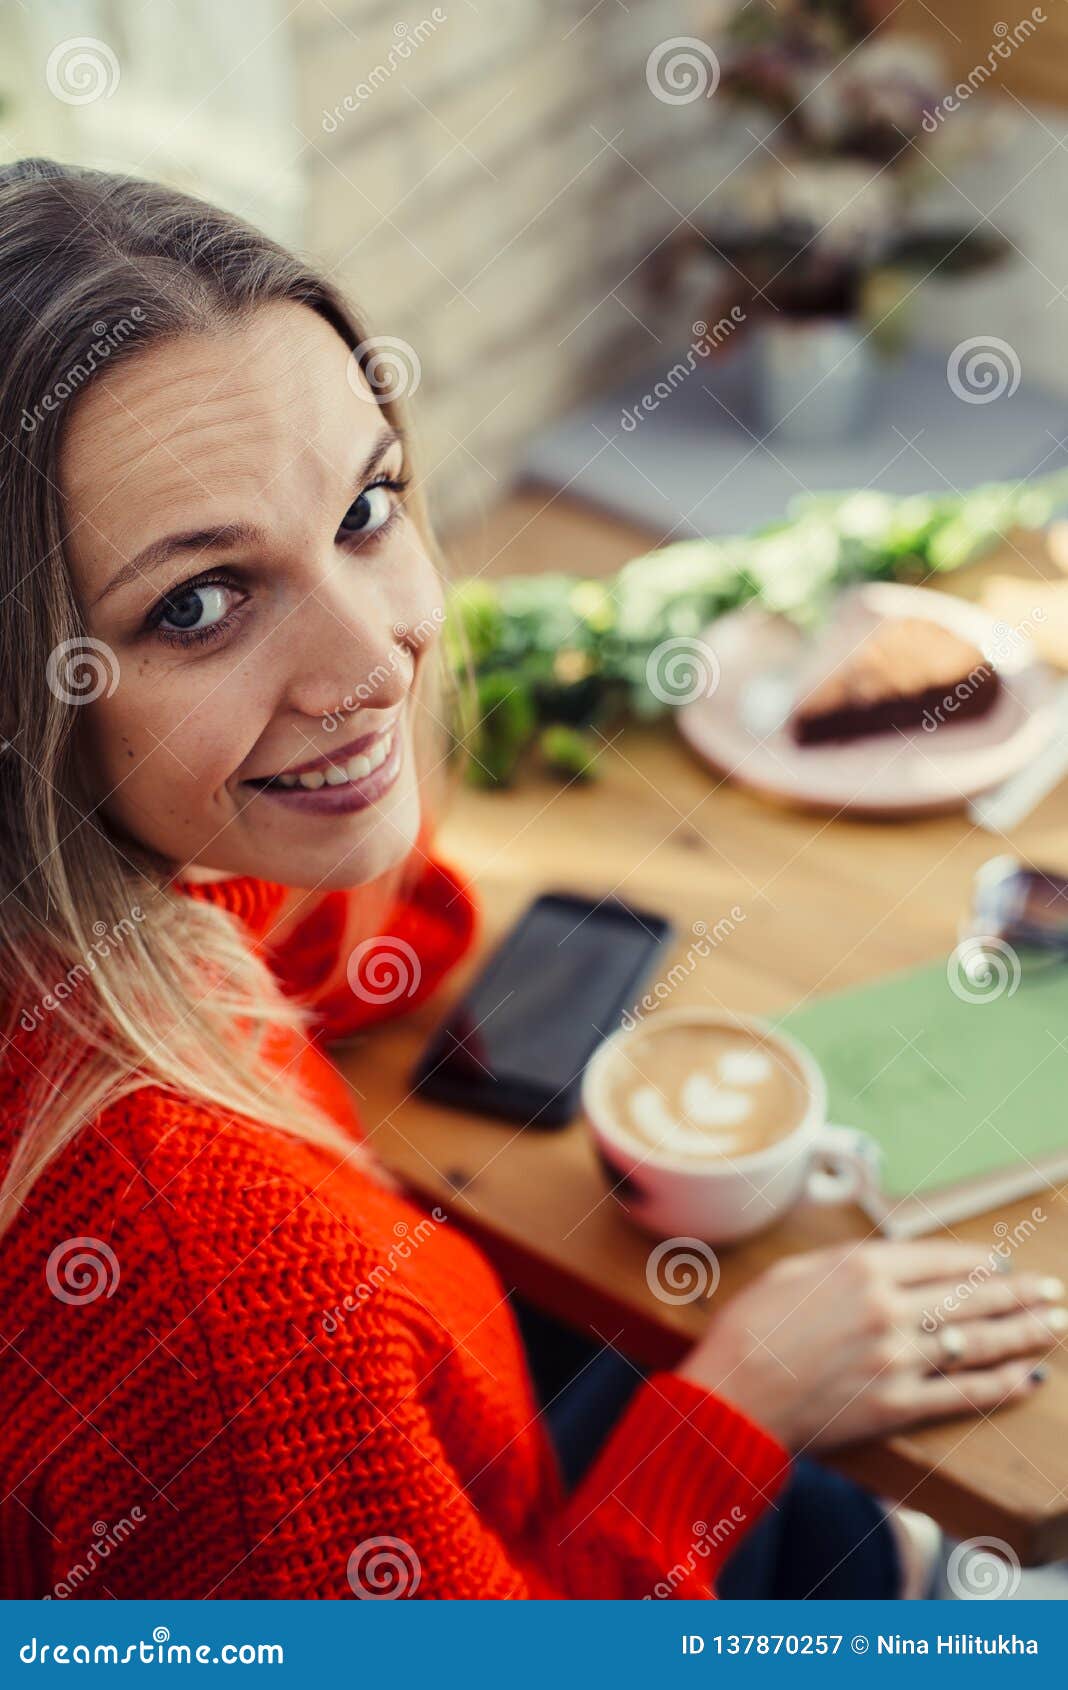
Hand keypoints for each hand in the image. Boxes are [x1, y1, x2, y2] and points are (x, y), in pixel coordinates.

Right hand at [677, 1239, 1065, 1451]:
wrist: (732, 1392)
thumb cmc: (751, 1327)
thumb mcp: (796, 1271)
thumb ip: (849, 1264)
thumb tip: (891, 1263)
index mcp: (863, 1266)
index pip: (942, 1259)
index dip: (980, 1261)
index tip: (1003, 1263)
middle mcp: (889, 1308)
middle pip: (972, 1297)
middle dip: (1019, 1293)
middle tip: (1052, 1291)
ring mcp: (897, 1358)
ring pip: (978, 1342)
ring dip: (1023, 1332)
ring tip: (1054, 1324)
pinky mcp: (896, 1404)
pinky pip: (962, 1393)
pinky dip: (1001, 1385)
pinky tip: (1029, 1377)